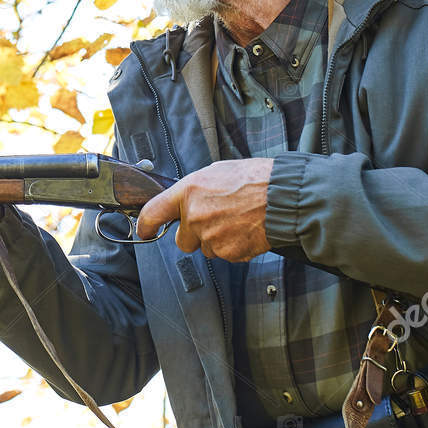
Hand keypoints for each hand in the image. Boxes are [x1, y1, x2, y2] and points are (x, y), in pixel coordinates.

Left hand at [134, 158, 274, 261]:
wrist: (283, 197)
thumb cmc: (255, 179)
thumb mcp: (217, 172)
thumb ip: (195, 189)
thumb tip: (186, 198)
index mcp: (188, 192)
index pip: (152, 213)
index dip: (146, 225)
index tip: (145, 231)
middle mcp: (195, 216)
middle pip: (182, 240)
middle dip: (195, 235)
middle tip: (216, 221)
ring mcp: (211, 237)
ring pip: (206, 248)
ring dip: (217, 240)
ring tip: (237, 221)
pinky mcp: (228, 253)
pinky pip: (225, 255)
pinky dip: (234, 247)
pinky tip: (245, 230)